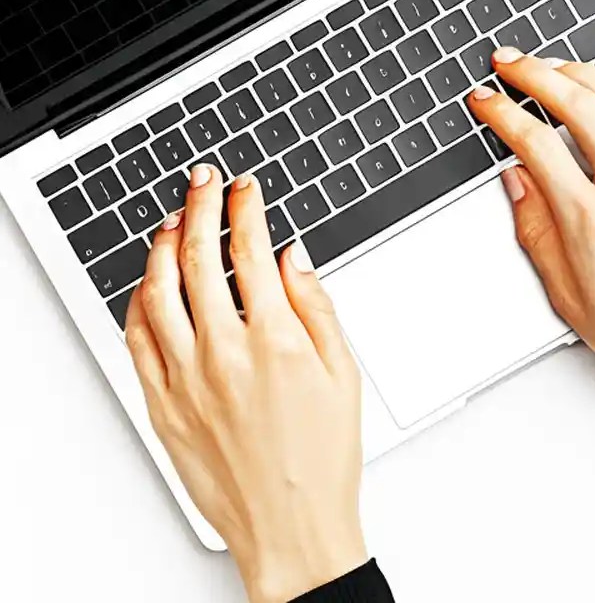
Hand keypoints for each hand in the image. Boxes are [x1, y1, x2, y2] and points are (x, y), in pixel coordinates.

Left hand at [124, 165, 364, 602]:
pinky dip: (138, 301)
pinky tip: (148, 285)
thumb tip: (295, 259)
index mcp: (276, 340)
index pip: (250, 250)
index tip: (246, 188)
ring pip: (158, 291)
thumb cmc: (322, 459)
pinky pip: (136, 339)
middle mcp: (224, 352)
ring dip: (161, 245)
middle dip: (200, 207)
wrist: (291, 525)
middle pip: (197, 257)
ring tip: (170, 222)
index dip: (246, 208)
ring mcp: (186, 378)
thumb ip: (318, 308)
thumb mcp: (344, 374)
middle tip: (203, 182)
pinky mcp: (162, 405)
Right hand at [469, 48, 594, 455]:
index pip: (534, 145)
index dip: (502, 113)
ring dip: (590, 73)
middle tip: (512, 63)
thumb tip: (517, 183)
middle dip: (537, 74)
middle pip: (579, 108)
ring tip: (562, 64)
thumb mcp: (569, 299)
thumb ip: (538, 234)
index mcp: (590, 224)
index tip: (486, 100)